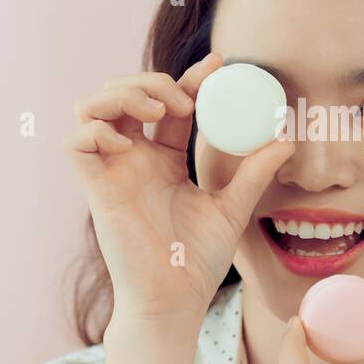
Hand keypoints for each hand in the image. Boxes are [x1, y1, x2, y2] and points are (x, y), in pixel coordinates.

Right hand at [64, 52, 295, 334]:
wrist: (175, 300)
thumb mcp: (234, 207)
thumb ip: (255, 171)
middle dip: (150, 80)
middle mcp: (133, 158)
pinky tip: (128, 143)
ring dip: (122, 94)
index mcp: (162, 158)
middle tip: (184, 101)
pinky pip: (76, 142)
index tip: (217, 64)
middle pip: (123, 93)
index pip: (169, 103)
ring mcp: (112, 171)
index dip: (187, 77)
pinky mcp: (95, 189)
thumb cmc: (197, 261)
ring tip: (156, 111)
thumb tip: (286, 137)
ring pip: (92, 107)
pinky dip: (96, 130)